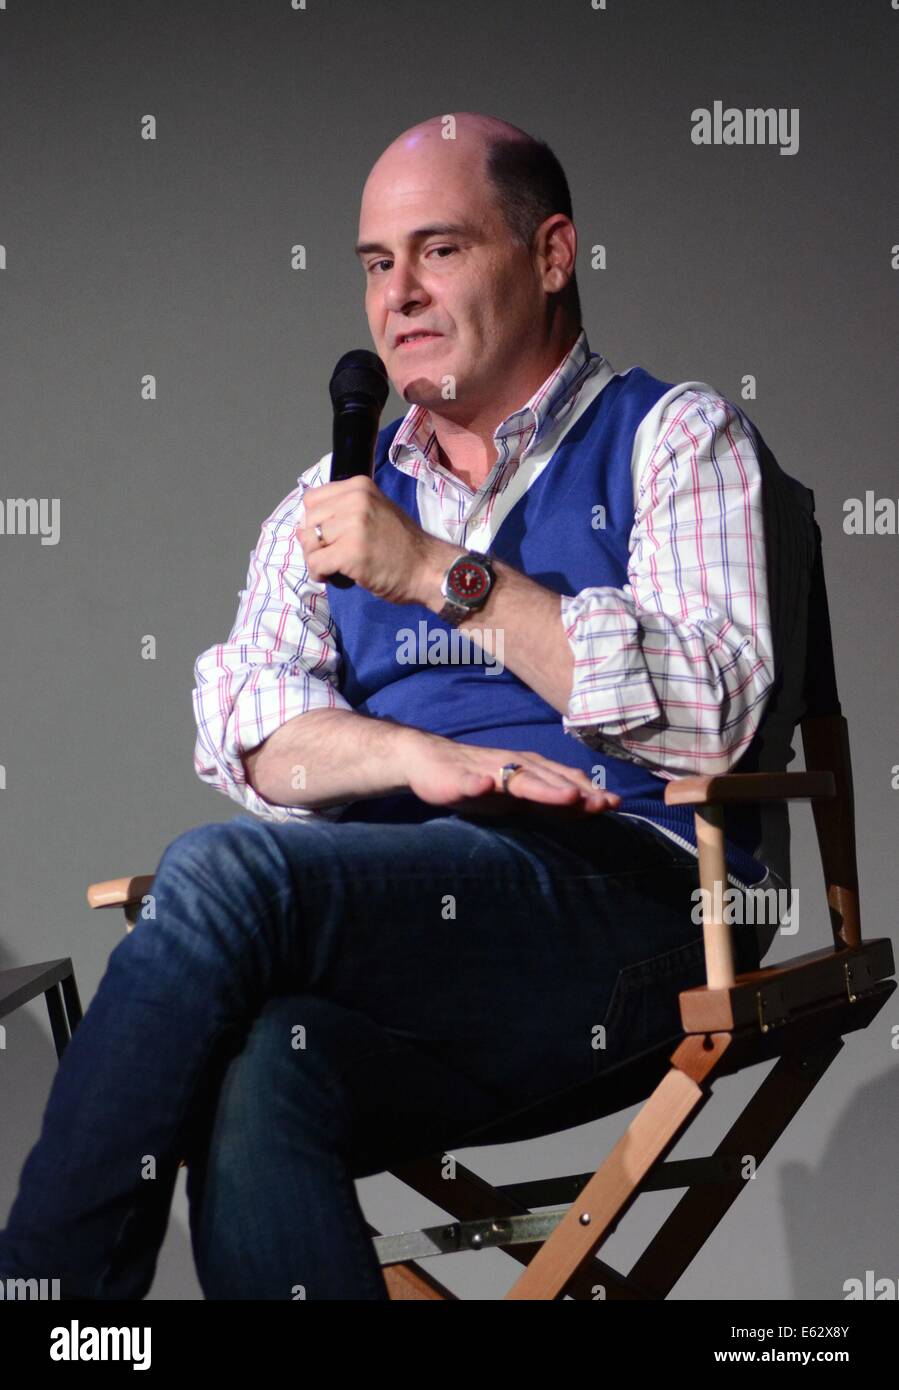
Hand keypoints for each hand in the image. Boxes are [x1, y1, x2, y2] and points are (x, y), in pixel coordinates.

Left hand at [296, 476, 452, 605]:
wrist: (428, 568)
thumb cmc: (402, 545)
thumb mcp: (374, 512)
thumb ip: (342, 513)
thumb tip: (302, 528)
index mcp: (359, 487)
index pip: (312, 499)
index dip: (314, 521)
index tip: (329, 536)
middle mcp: (355, 500)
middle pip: (308, 520)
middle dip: (313, 541)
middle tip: (331, 554)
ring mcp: (354, 525)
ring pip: (309, 543)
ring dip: (317, 559)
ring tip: (335, 566)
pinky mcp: (351, 552)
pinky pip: (315, 563)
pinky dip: (319, 574)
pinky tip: (332, 576)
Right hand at [400, 731, 620, 819]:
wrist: (428, 760)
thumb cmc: (477, 778)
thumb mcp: (515, 791)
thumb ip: (546, 798)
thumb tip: (585, 806)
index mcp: (528, 771)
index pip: (564, 782)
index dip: (588, 794)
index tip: (614, 804)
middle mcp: (513, 767)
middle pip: (549, 781)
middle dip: (577, 793)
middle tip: (603, 804)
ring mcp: (485, 772)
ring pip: (518, 780)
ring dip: (543, 787)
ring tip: (567, 796)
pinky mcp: (457, 780)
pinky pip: (469, 783)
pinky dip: (478, 784)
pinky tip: (483, 786)